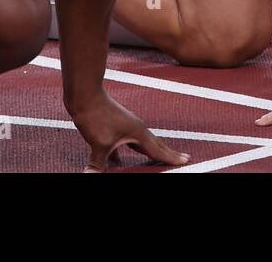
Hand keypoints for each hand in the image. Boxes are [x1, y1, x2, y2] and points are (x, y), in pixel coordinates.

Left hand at [70, 91, 188, 172]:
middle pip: (157, 144)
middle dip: (170, 152)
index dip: (172, 157)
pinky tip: (119, 162)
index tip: (186, 160)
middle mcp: (137, 128)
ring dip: (153, 151)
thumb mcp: (99, 144)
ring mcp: (127, 126)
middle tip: (185, 157)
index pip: (158, 149)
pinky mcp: (117, 127)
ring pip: (144, 143)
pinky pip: (128, 144)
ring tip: (160, 157)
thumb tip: (91, 175)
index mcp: (138, 132)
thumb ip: (99, 164)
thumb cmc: (96, 116)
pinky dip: (128, 153)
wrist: (86, 96)